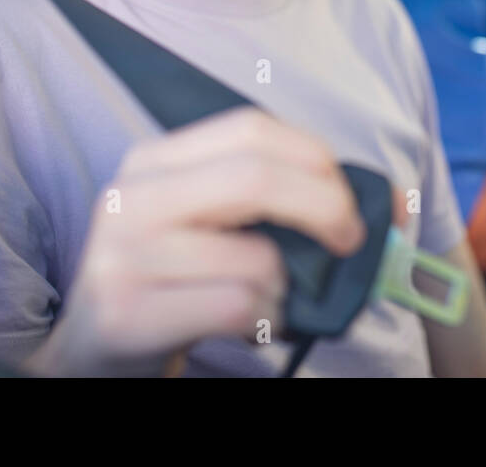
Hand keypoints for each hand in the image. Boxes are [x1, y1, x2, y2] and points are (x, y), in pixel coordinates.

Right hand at [24, 107, 369, 376]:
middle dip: (326, 208)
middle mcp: (131, 197)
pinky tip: (251, 326)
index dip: (318, 160)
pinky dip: (267, 321)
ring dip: (291, 287)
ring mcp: (121, 255)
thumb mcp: (216, 229)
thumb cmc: (175, 284)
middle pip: (255, 176)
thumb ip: (288, 202)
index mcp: (155, 161)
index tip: (353, 203)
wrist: (92, 354)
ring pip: (257, 257)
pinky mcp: (124, 313)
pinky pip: (237, 306)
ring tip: (276, 300)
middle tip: (350, 244)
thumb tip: (394, 203)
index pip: (252, 130)